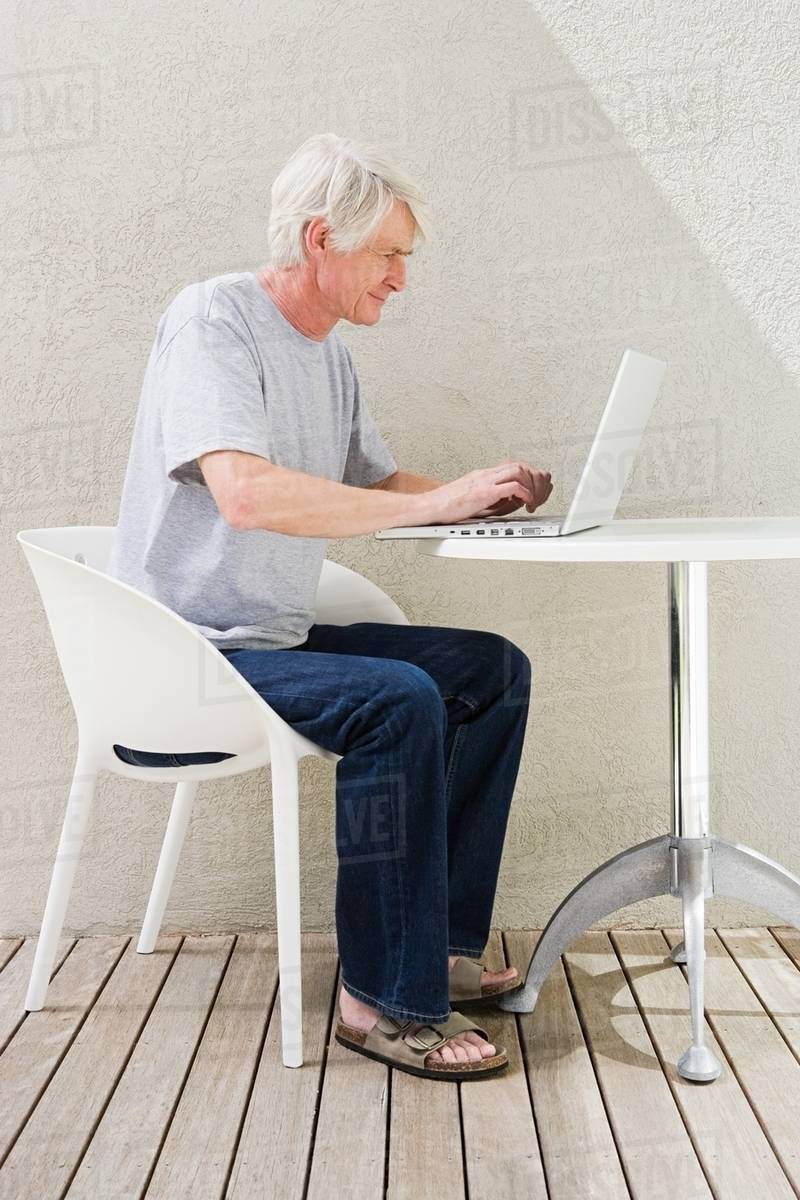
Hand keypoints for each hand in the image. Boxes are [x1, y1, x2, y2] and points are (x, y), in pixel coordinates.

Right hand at [418, 460, 553, 525]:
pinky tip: (527, 504)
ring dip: (532, 486)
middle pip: (520, 464)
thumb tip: (514, 503)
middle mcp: (486, 474)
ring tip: (533, 501)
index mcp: (484, 475)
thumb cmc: (447, 507)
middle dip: (535, 479)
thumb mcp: (475, 500)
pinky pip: (512, 486)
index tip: (536, 490)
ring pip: (519, 470)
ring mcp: (485, 481)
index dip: (530, 476)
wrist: (428, 507)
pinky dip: (525, 494)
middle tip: (539, 496)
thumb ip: (494, 499)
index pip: (514, 466)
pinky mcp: (483, 492)